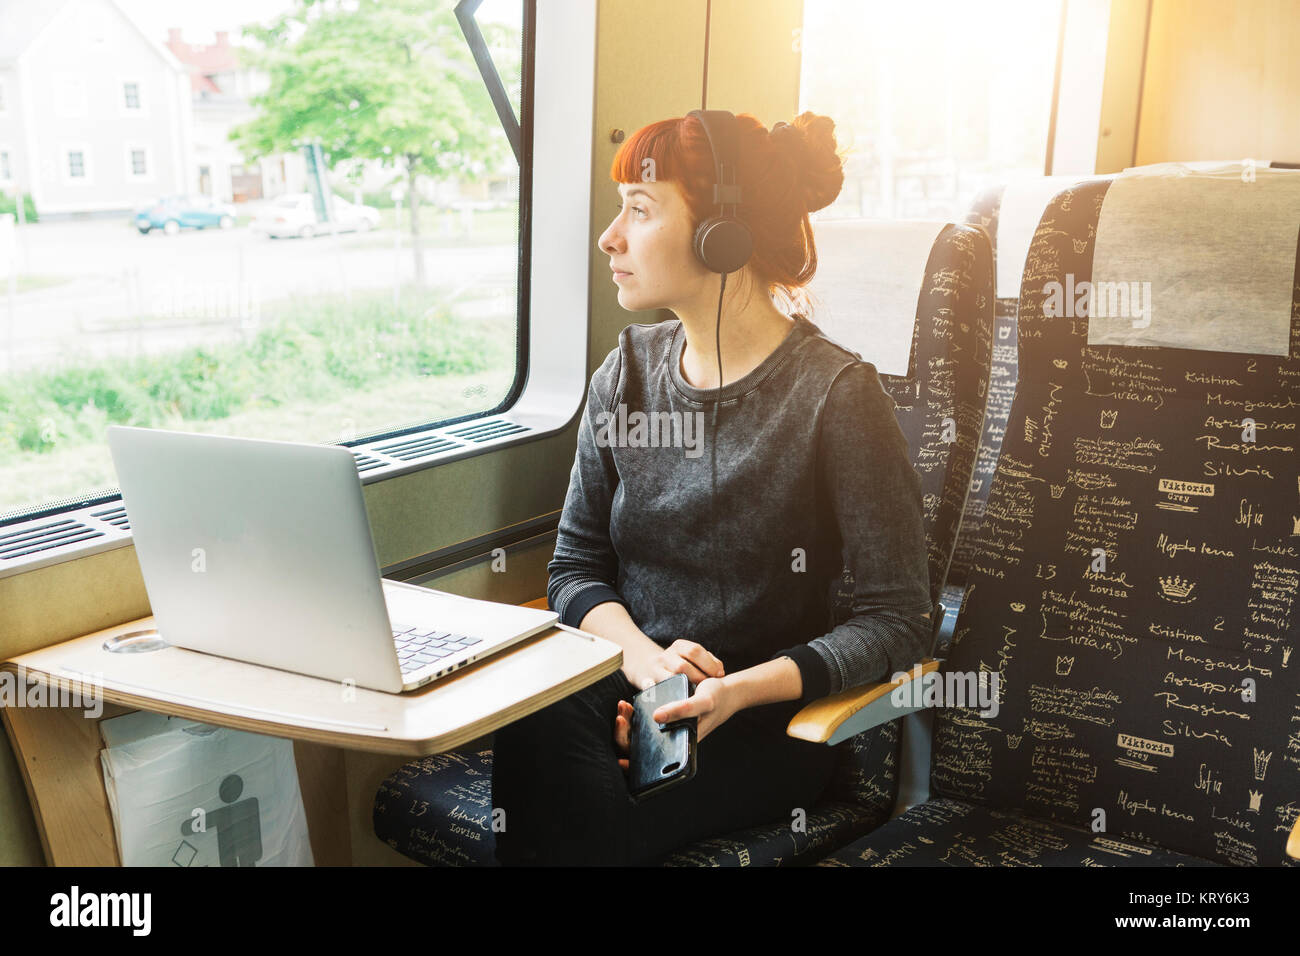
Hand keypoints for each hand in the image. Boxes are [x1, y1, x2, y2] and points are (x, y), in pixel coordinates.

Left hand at [613, 676, 738, 776]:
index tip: (620, 742)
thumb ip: (682, 709)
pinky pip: (644, 726)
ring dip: (628, 724)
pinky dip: (635, 717)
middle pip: (638, 748)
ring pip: (638, 737)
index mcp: (680, 748)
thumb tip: (656, 715)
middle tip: (621, 713)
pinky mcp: (666, 723)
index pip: (648, 759)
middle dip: (623, 733)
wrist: (727, 693)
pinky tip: (630, 706)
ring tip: (624, 707)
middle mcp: (671, 744)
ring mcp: (667, 734)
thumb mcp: (702, 702)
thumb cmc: (717, 699)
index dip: (630, 753)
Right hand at [623, 639, 724, 690]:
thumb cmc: (679, 664)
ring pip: (669, 679)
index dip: (709, 663)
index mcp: (679, 646)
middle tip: (708, 687)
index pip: (695, 651)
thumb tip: (720, 671)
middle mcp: (665, 655)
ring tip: (696, 694)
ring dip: (685, 688)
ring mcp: (655, 669)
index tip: (719, 675)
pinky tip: (674, 700)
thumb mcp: (691, 657)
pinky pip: (651, 687)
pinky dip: (661, 692)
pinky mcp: (645, 681)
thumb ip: (708, 661)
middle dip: (698, 678)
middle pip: (683, 666)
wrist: (647, 666)